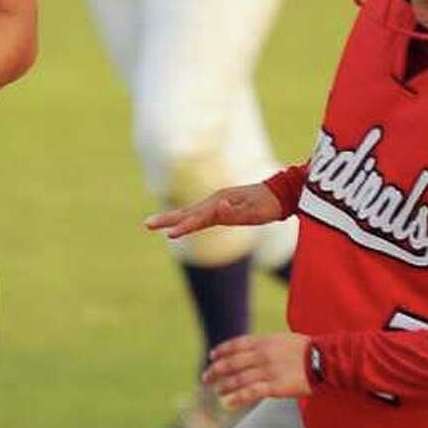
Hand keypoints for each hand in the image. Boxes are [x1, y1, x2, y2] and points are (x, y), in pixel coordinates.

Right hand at [146, 182, 282, 239]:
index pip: (197, 218)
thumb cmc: (268, 205)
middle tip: (146, 225)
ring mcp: (217, 202)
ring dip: (172, 219)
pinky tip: (179, 223)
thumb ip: (235, 211)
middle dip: (166, 220)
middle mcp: (215, 201)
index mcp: (220, 203)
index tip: (169, 235)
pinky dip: (185, 218)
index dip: (183, 227)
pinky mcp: (221, 206)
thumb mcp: (254, 211)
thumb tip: (220, 207)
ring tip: (155, 225)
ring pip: (190, 212)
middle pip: (186, 213)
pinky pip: (199, 214)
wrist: (281, 193)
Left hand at [205, 333, 312, 407]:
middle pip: (232, 363)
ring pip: (238, 379)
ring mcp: (268, 371)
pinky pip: (250, 392)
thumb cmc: (309, 350)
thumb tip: (256, 348)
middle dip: (216, 370)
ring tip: (217, 391)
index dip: (221, 351)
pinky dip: (236, 398)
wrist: (325, 360)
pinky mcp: (275, 386)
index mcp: (264, 341)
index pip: (236, 345)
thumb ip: (268, 344)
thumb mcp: (284, 339)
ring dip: (224, 386)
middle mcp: (262, 355)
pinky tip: (227, 402)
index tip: (211, 356)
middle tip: (206, 377)